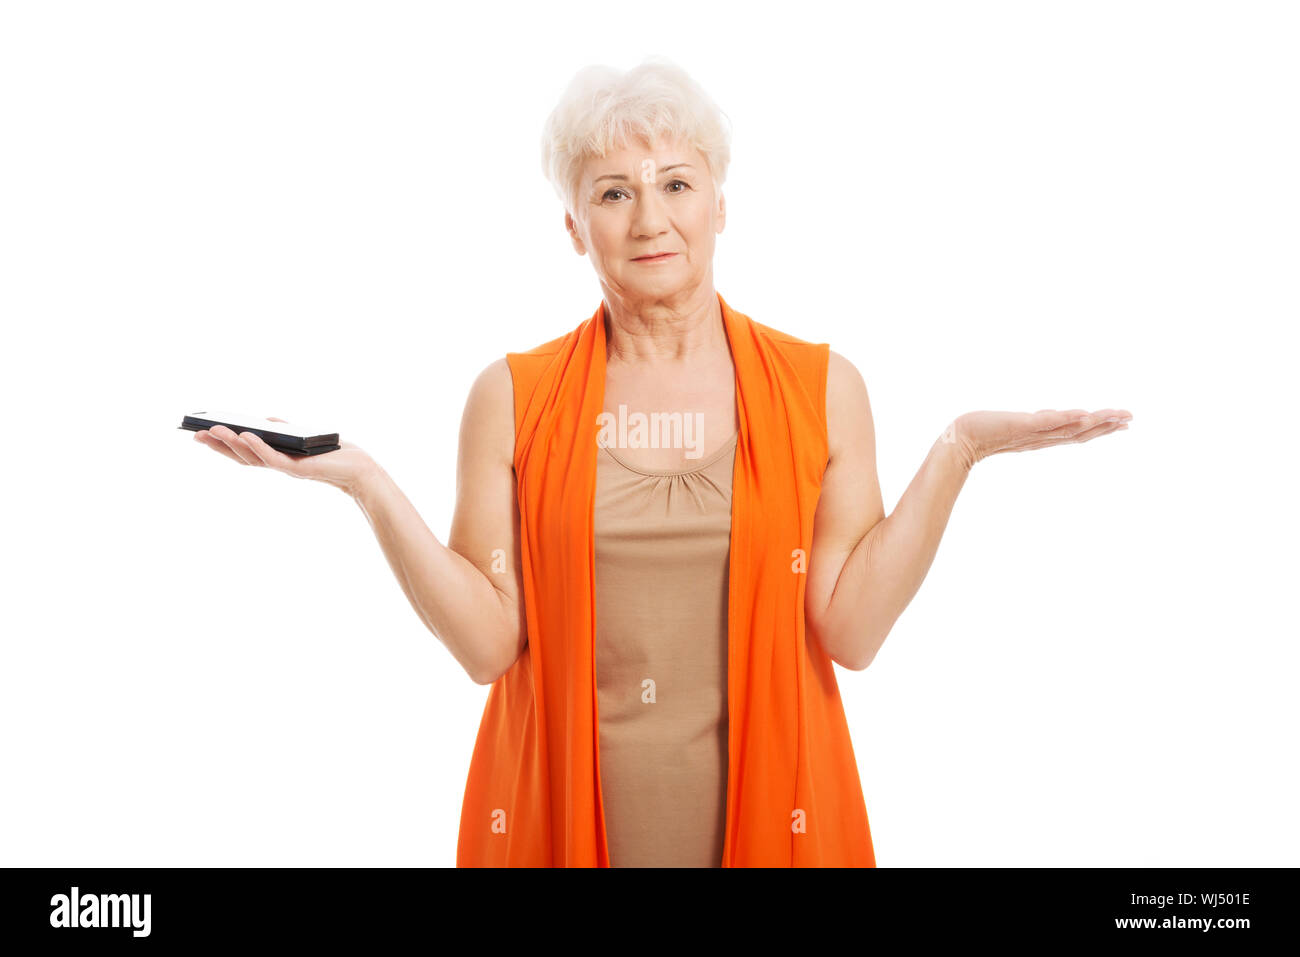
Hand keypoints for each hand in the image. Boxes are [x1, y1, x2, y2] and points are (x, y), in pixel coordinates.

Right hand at [194, 416, 380, 496]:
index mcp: (276, 458)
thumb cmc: (332, 454)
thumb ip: (283, 429)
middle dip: (218, 446)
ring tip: (216, 430)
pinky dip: (258, 447)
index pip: (243, 452)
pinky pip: (273, 458)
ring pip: (254, 458)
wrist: (358, 469)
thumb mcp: (302, 436)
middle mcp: (277, 465)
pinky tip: (246, 434)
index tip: (201, 432)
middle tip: (196, 434)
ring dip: (233, 444)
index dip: (222, 445)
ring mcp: (286, 468)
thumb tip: (265, 420)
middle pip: (242, 457)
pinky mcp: (298, 469)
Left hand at [948, 408, 1131, 468]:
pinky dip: (1064, 418)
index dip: (1101, 429)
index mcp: (1042, 438)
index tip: (1123, 422)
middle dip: (1106, 426)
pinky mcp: (1018, 425)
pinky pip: (1045, 422)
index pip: (1077, 434)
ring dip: (1094, 421)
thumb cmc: (983, 432)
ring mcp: (1031, 433)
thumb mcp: (1016, 427)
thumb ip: (1034, 424)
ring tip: (1116, 415)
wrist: (959, 440)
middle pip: (1080, 433)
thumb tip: (1049, 416)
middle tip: (1130, 419)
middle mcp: (1041, 438)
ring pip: (1069, 428)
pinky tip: (1081, 413)